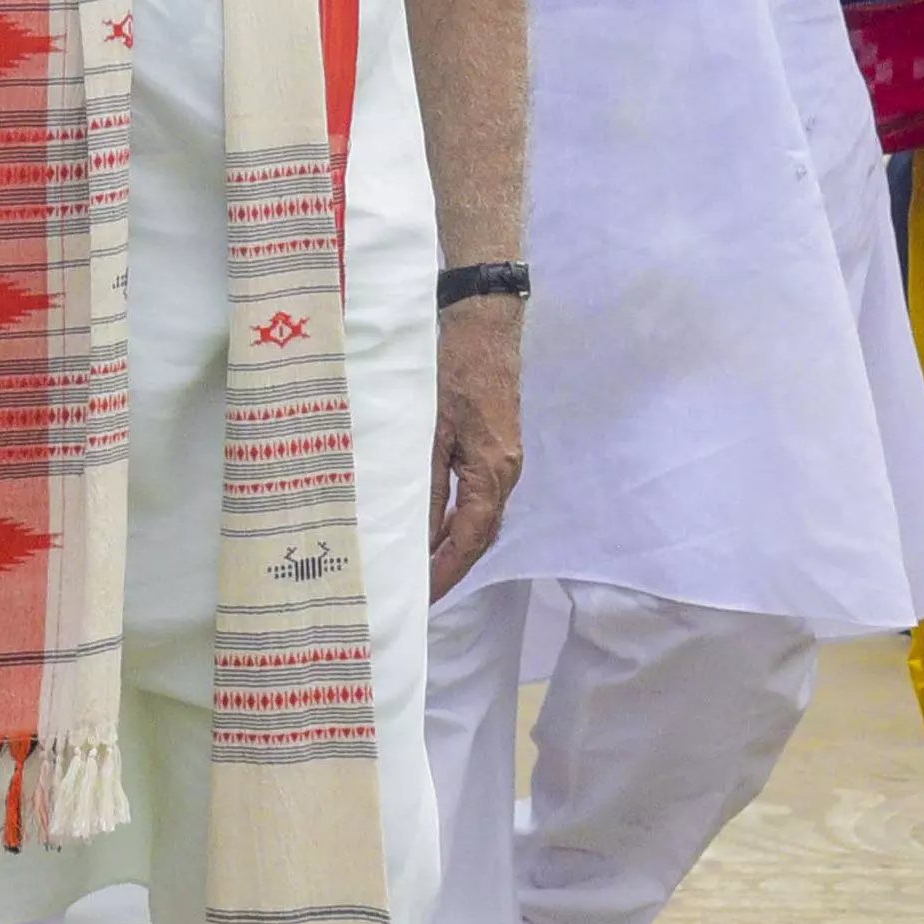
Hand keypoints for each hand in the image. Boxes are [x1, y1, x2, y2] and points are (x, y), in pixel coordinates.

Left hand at [427, 299, 523, 597]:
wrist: (485, 327)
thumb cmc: (456, 371)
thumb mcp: (432, 431)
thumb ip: (427, 485)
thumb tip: (418, 535)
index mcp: (492, 472)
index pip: (470, 539)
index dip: (446, 571)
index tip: (423, 597)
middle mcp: (506, 474)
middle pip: (480, 536)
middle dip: (450, 567)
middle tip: (417, 593)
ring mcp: (505, 463)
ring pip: (480, 519)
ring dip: (454, 546)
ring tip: (420, 569)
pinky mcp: (497, 451)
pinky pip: (479, 499)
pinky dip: (458, 521)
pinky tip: (434, 527)